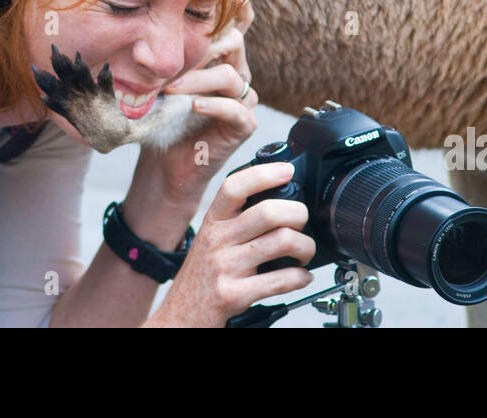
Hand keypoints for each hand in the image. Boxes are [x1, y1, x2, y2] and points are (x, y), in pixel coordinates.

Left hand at [132, 0, 257, 204]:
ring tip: (171, 89)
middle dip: (203, 44)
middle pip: (234, 40)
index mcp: (218, 56)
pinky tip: (192, 105)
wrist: (164, 166)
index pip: (235, 21)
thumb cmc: (159, 121)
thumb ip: (158, 54)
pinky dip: (213, 104)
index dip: (232, 6)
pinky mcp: (244, 125)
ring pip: (230, 73)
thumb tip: (132, 23)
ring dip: (198, 78)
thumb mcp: (156, 80)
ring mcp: (243, 99)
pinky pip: (237, 108)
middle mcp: (235, 73)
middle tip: (174, 55)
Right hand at [144, 162, 316, 326]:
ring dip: (305, 247)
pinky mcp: (233, 294)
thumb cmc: (202, 278)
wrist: (181, 316)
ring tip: (305, 252)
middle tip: (303, 221)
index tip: (286, 171)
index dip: (263, 174)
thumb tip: (277, 203)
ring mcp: (225, 268)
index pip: (234, 187)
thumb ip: (235, 222)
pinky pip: (279, 280)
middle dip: (297, 213)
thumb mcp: (210, 241)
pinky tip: (300, 277)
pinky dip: (300, 277)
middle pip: (267, 212)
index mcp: (213, 222)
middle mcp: (217, 240)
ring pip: (281, 242)